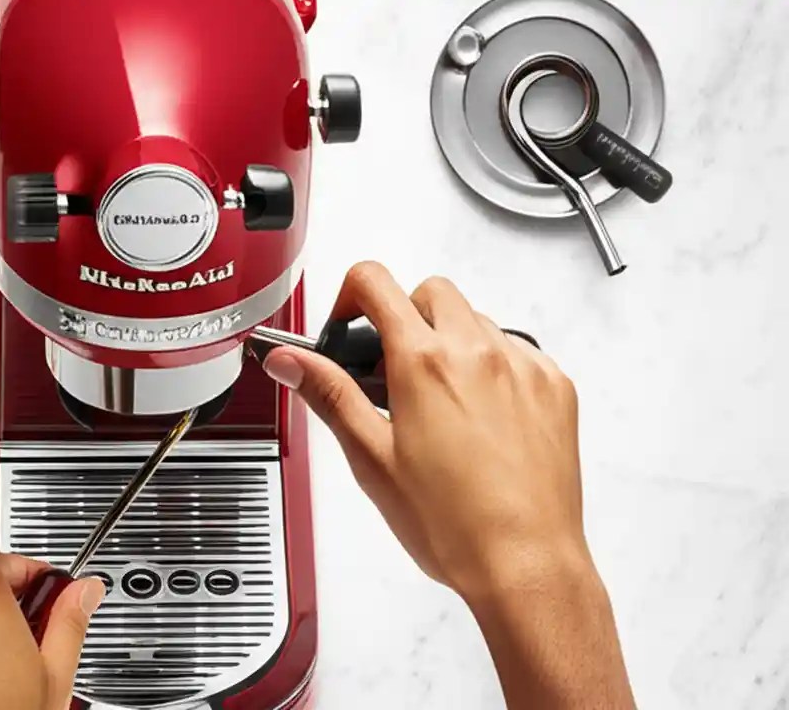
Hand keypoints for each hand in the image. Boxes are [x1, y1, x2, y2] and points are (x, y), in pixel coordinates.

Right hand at [262, 261, 586, 596]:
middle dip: (402, 318)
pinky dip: (492, 367)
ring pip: (476, 320)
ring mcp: (523, 366)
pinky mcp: (555, 387)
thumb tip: (288, 359)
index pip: (374, 282)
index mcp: (423, 363)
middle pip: (429, 292)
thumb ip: (328, 394)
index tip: (348, 330)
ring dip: (449, 342)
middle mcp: (478, 351)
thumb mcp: (371, 458)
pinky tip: (479, 418)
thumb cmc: (452, 524)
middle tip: (390, 373)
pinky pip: (518, 350)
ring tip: (437, 405)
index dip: (348, 298)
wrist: (525, 563)